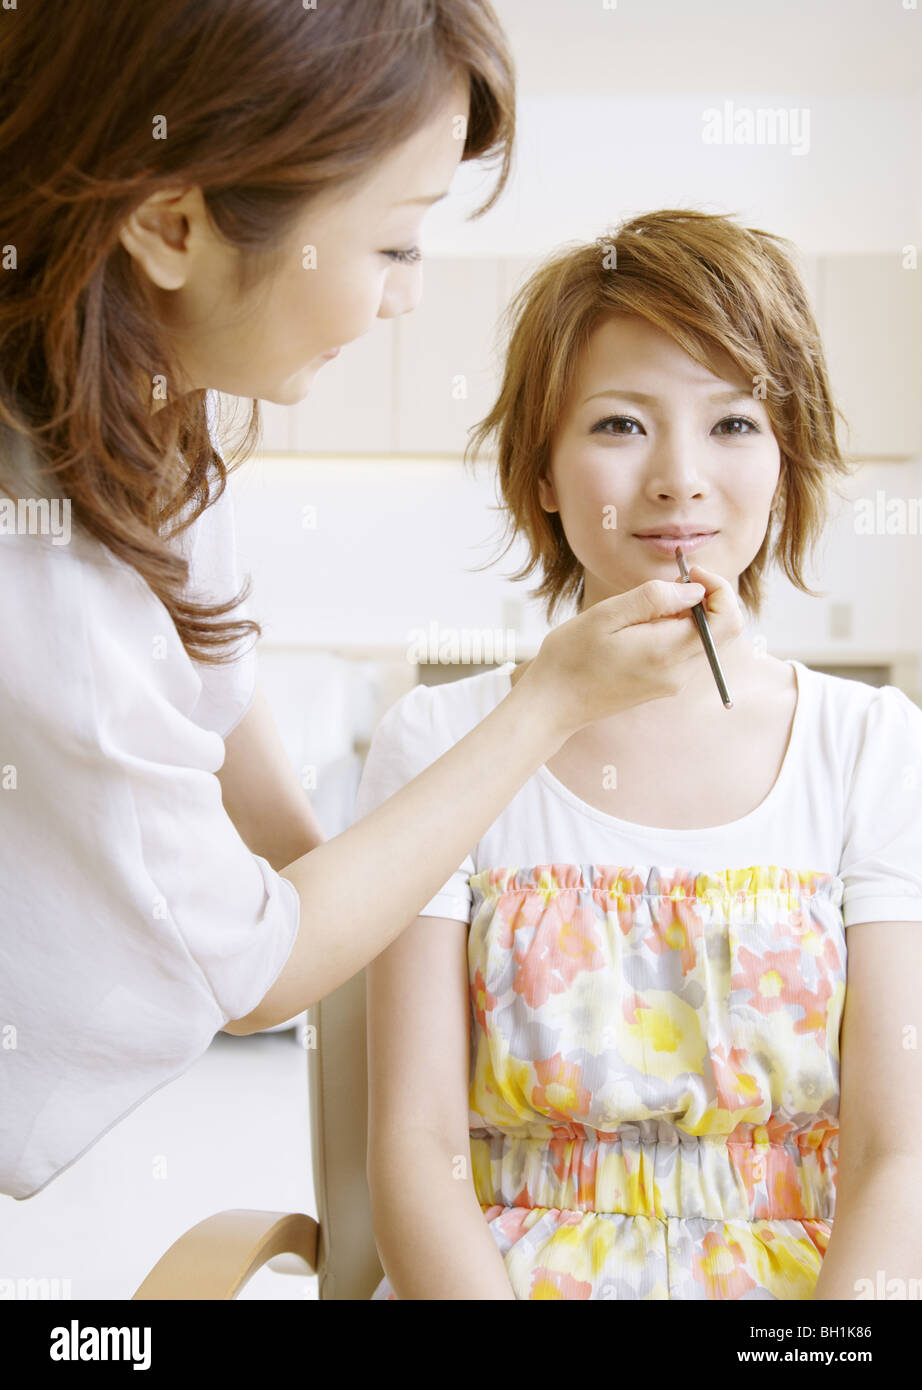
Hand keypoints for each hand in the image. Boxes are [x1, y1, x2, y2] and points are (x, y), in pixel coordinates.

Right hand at [520, 564, 744, 736]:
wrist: (553, 704)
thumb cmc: (571, 657)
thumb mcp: (606, 615)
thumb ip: (654, 598)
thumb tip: (695, 590)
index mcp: (667, 652)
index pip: (727, 620)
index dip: (719, 588)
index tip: (689, 573)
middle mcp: (679, 672)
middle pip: (726, 630)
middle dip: (709, 599)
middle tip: (673, 583)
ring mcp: (674, 683)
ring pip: (710, 641)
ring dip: (694, 614)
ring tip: (653, 605)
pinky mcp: (665, 686)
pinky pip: (690, 652)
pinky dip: (682, 631)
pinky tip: (648, 625)